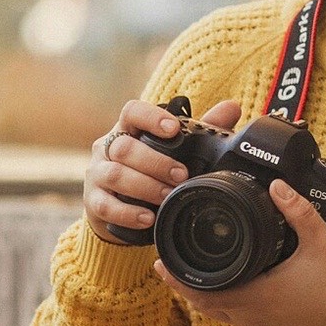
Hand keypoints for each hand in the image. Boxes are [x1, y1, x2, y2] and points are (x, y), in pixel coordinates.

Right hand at [84, 98, 241, 243]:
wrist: (118, 206)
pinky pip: (105, 205)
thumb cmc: (149, 170)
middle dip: (155, 162)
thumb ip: (201, 128)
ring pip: (114, 174)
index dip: (150, 117)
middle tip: (181, 175)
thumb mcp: (174, 149)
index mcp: (127, 129)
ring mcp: (97, 174)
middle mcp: (108, 148)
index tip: (173, 128)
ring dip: (144, 187)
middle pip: (124, 147)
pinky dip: (127, 212)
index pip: (131, 112)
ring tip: (166, 198)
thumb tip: (232, 107)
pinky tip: (147, 218)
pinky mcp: (93, 201)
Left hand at [154, 181, 325, 325]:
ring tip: (186, 271)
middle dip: (181, 284)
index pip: (203, 292)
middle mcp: (252, 315)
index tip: (161, 260)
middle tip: (165, 262)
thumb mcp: (321, 239)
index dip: (178, 279)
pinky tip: (219, 285)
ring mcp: (259, 325)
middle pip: (202, 304)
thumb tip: (276, 184)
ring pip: (216, 313)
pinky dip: (218, 302)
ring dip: (199, 295)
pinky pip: (231, 317)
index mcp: (258, 295)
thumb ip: (297, 210)